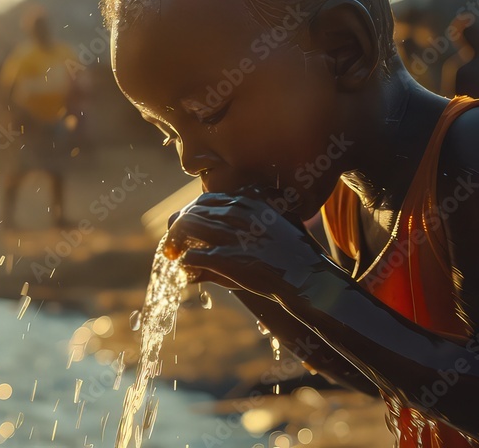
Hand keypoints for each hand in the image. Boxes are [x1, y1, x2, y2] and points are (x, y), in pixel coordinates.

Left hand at [164, 186, 331, 299]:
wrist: (308, 277)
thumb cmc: (297, 252)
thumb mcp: (283, 221)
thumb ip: (263, 209)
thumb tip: (252, 201)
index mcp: (248, 202)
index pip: (205, 201)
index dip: (190, 213)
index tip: (184, 225)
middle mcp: (237, 213)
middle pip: (191, 212)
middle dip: (177, 228)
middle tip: (171, 245)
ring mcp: (231, 235)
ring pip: (185, 229)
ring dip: (174, 244)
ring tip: (172, 257)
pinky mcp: (226, 259)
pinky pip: (191, 258)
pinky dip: (184, 266)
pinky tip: (185, 273)